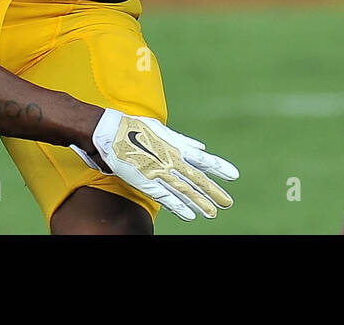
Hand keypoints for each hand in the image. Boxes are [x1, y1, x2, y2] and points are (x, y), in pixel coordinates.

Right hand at [70, 109, 238, 219]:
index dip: (219, 168)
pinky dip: (178, 206)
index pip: (202, 159)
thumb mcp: (162, 130)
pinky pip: (165, 197)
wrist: (109, 132)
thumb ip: (182, 141)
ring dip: (199, 203)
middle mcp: (170, 159)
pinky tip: (190, 215)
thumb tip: (200, 147)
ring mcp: (158, 171)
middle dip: (213, 191)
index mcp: (175, 146)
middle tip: (228, 202)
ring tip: (213, 213)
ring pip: (184, 191)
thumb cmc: (135, 128)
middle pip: (197, 179)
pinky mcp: (146, 181)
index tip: (234, 176)